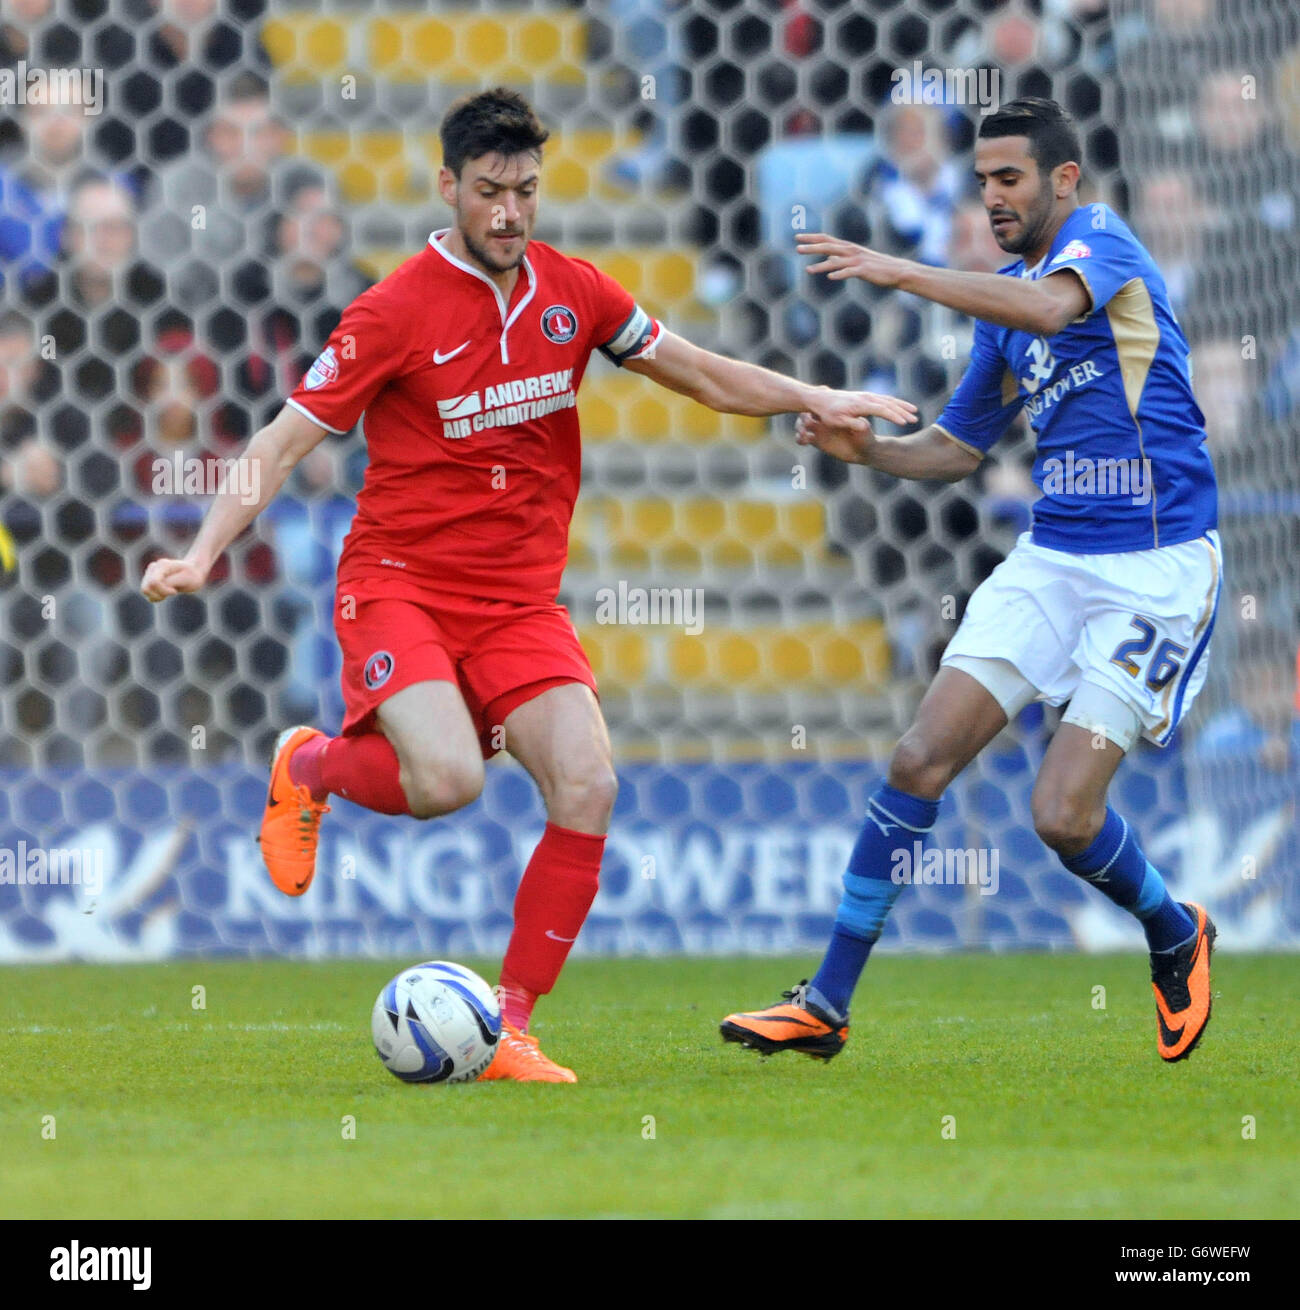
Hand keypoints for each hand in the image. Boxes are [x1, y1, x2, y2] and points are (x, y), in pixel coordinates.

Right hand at [141, 556, 208, 601]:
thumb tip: (153, 584)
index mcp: (162, 565)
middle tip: (173, 592)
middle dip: (159, 594)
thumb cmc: (192, 576)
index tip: (175, 591)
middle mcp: (153, 567)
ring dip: (158, 595)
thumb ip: (169, 582)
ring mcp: (150, 572)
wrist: (194, 572)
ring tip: (170, 591)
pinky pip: (147, 593)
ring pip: (145, 591)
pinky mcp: (149, 579)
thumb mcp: (185, 580)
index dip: (163, 591)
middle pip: (146, 588)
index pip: (153, 583)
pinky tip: (167, 592)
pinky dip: (156, 596)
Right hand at [795, 412, 878, 465]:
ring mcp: (819, 430)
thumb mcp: (863, 429)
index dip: (813, 406)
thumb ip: (858, 424)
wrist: (863, 452)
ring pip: (801, 425)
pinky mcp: (816, 442)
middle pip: (806, 413)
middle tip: (807, 421)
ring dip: (799, 427)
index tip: (813, 409)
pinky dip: (800, 438)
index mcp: (834, 413)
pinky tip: (805, 440)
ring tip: (804, 433)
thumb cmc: (865, 437)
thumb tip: (859, 422)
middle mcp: (825, 419)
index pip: (820, 406)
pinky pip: (803, 439)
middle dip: (803, 416)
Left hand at [796, 232, 911, 286]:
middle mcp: (851, 251)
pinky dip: (840, 274)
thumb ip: (842, 259)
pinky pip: (850, 272)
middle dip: (812, 248)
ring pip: (836, 261)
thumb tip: (828, 261)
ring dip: (821, 265)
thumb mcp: (856, 260)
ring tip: (808, 270)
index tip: (797, 237)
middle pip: (828, 247)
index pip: (826, 239)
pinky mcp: (864, 271)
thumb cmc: (875, 267)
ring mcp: (857, 260)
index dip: (812, 238)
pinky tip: (831, 277)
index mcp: (848, 247)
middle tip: (797, 248)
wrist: (896, 271)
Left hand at [802, 387, 916, 432]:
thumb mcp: (837, 421)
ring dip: (902, 405)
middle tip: (914, 419)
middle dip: (903, 411)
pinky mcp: (865, 396)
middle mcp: (866, 398)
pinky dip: (894, 402)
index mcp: (860, 405)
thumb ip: (852, 424)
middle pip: (889, 403)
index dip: (894, 416)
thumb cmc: (828, 413)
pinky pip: (883, 398)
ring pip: (888, 400)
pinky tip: (900, 407)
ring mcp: (866, 396)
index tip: (904, 423)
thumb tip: (865, 425)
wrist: (820, 399)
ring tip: (914, 412)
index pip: (881, 410)